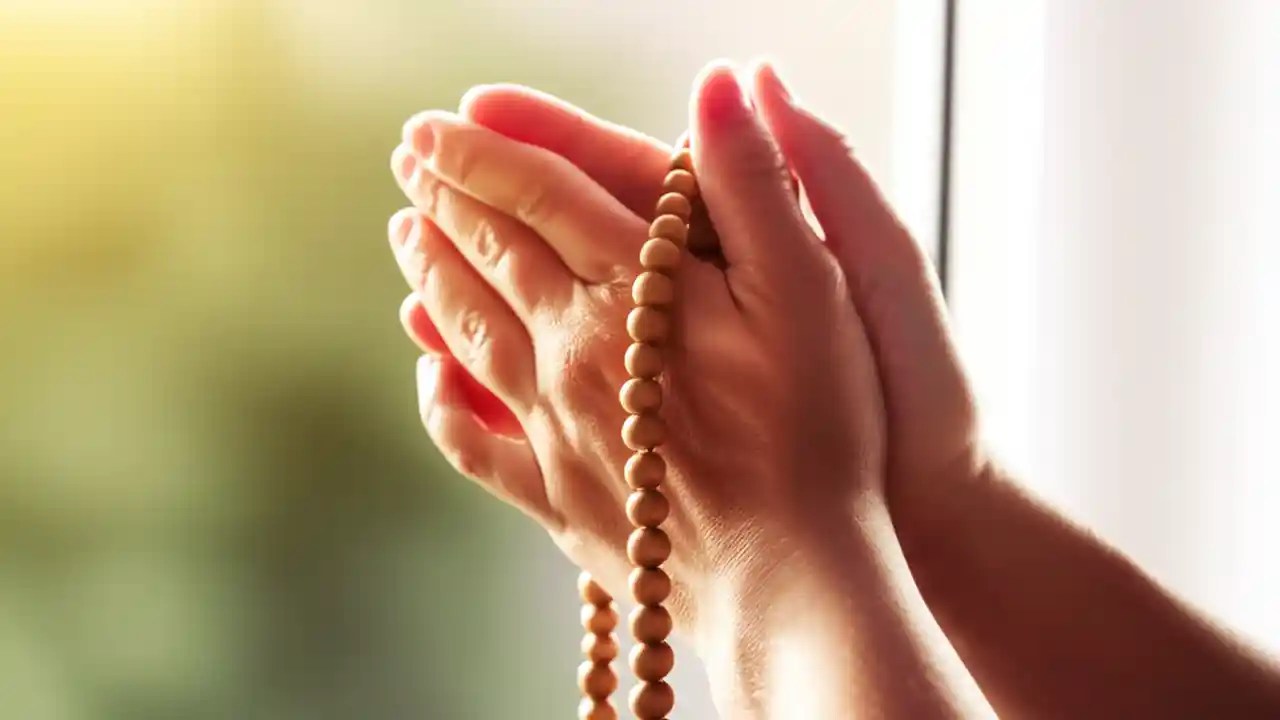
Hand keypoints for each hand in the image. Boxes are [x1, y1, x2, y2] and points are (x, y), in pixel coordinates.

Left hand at [386, 64, 885, 637]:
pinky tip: (427, 377)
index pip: (536, 196)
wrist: (786, 578)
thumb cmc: (813, 434)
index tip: (435, 125)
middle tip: (408, 162)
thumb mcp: (810, 291)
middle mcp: (571, 352)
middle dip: (445, 199)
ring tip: (405, 238)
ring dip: (433, 277)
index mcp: (630, 293)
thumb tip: (721, 84)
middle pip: (490, 256)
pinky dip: (441, 402)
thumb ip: (755, 184)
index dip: (483, 151)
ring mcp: (553, 428)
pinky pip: (474, 442)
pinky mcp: (555, 495)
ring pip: (469, 333)